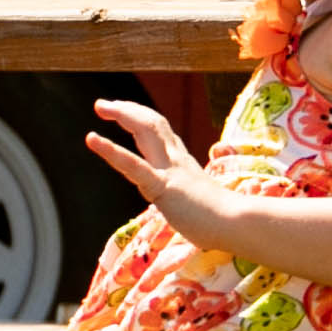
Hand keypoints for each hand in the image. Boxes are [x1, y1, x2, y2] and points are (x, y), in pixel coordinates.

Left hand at [81, 97, 230, 246]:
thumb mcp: (202, 203)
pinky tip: (93, 139)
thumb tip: (194, 211)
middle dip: (128, 110)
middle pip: (152, 123)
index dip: (141, 118)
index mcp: (183, 164)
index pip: (161, 131)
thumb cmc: (224, 221)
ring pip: (145, 132)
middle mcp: (176, 160)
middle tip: (104, 104)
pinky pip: (133, 165)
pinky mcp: (163, 187)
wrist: (238, 225)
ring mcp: (170, 171)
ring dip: (122, 115)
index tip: (124, 112)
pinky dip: (111, 150)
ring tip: (100, 106)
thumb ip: (191, 200)